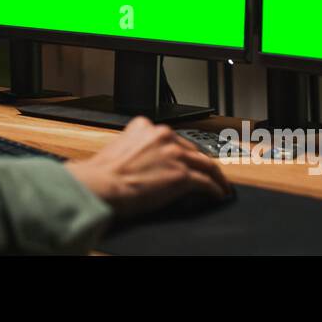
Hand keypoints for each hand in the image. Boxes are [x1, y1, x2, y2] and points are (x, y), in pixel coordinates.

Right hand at [65, 116, 231, 217]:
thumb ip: (135, 146)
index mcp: (146, 127)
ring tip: (220, 185)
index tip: (185, 157)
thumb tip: (144, 160)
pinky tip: (217, 194)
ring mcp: (175, 155)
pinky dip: (215, 189)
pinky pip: (206, 182)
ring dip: (215, 176)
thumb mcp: (119, 147)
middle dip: (199, 162)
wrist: (101, 185)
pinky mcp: (183, 176)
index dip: (182, 150)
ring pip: (205, 164)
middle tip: (206, 173)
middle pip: (192, 149)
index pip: (172, 137)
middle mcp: (163, 136)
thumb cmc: (103, 173)